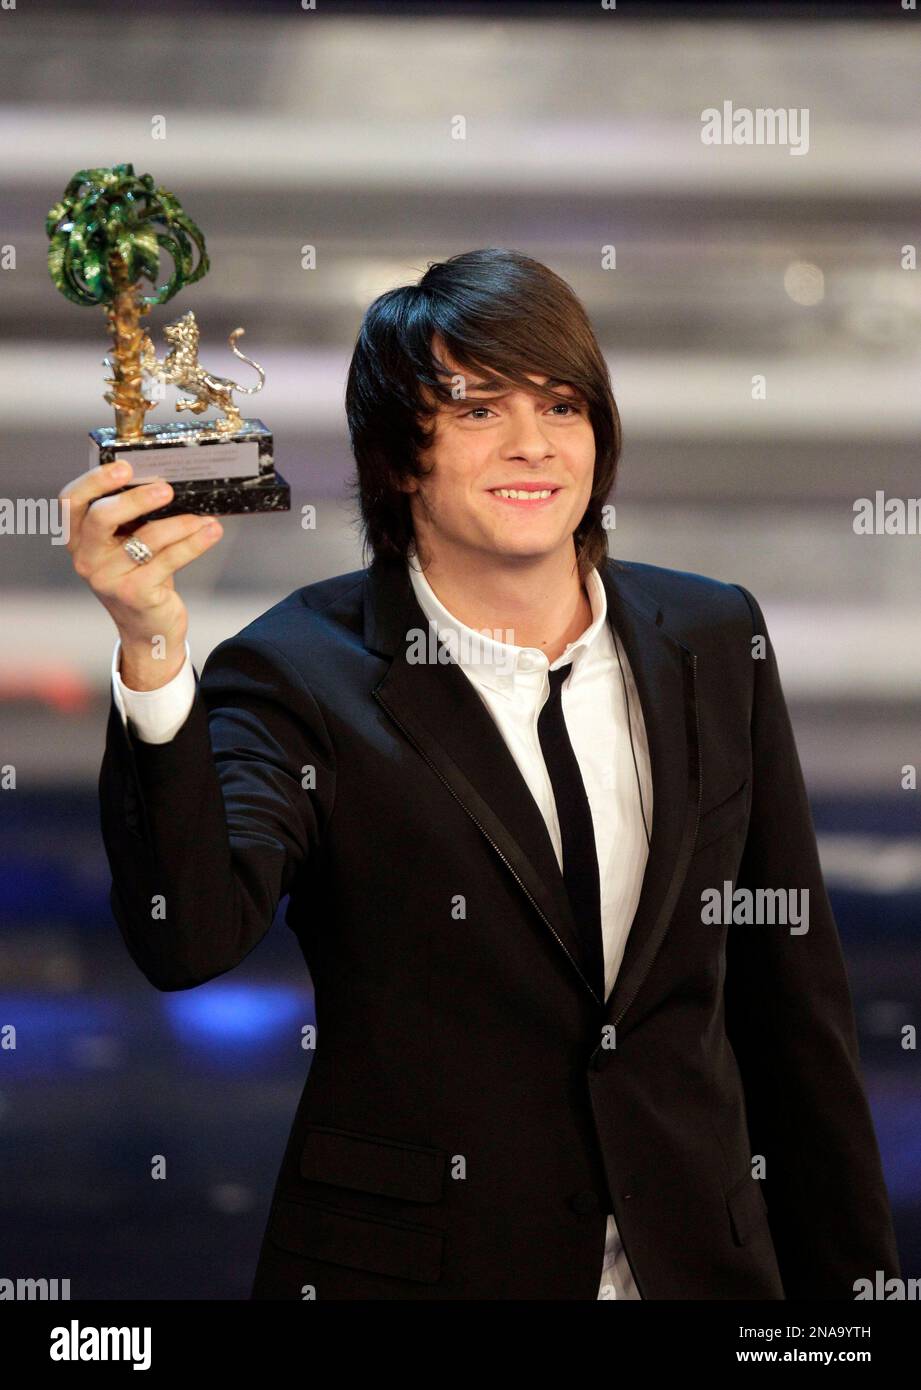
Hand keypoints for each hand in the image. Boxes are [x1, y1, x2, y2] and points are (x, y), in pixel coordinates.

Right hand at [59, 459, 222, 687]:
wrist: (149, 630)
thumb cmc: (139, 578)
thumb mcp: (124, 548)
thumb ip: (130, 519)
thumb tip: (166, 482)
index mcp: (78, 539)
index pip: (71, 501)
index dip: (94, 480)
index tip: (125, 467)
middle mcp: (87, 559)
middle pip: (101, 516)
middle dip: (136, 498)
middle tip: (166, 489)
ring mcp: (109, 579)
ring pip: (144, 539)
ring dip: (180, 524)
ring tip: (202, 517)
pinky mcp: (136, 594)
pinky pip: (169, 560)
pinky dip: (194, 543)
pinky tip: (211, 531)